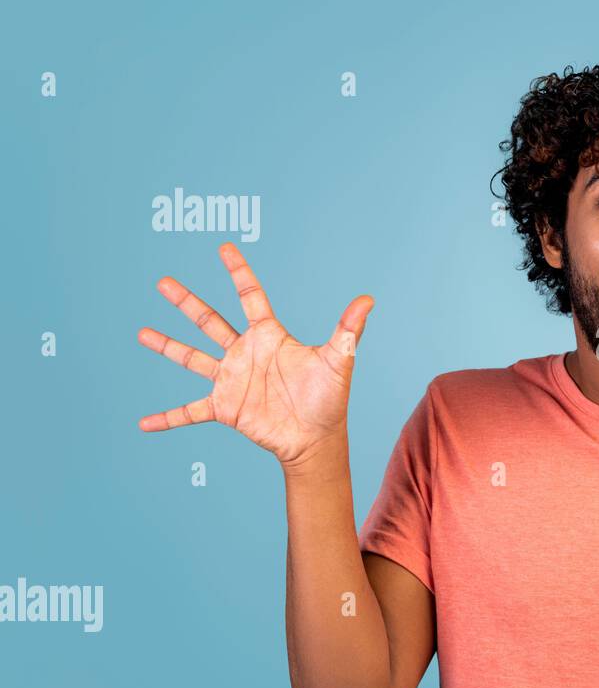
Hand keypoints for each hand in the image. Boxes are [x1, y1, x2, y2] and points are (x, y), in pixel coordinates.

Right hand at [136, 242, 374, 467]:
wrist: (317, 439)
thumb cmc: (329, 398)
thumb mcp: (338, 360)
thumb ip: (348, 330)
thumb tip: (368, 299)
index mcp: (268, 337)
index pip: (250, 296)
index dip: (238, 272)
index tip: (224, 248)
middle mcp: (245, 353)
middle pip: (209, 321)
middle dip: (186, 302)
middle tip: (163, 282)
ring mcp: (231, 380)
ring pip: (191, 357)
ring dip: (167, 346)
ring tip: (140, 332)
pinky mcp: (224, 408)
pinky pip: (189, 412)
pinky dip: (167, 418)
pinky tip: (144, 424)